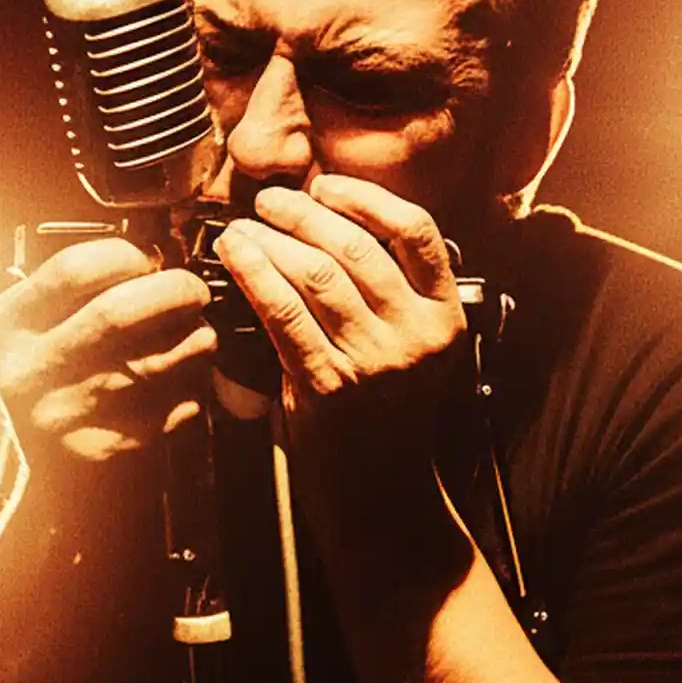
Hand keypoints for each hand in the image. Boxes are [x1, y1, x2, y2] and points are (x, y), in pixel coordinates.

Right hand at [0, 237, 216, 470]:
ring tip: (201, 335)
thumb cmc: (65, 391)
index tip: (154, 262)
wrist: (65, 489)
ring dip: (195, 339)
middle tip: (195, 292)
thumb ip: (84, 293)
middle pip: (118, 311)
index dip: (131, 256)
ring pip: (156, 358)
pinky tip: (191, 379)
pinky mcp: (107, 449)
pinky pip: (172, 400)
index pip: (75, 269)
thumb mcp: (46, 334)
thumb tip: (156, 256)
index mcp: (7, 326)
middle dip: (175, 291)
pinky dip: (196, 383)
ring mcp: (66, 415)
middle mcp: (27, 370)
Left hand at [214, 174, 473, 543]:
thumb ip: (389, 297)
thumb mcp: (414, 352)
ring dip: (271, 239)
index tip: (327, 185)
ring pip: (317, 272)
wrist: (384, 497)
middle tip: (269, 201)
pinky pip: (284, 312)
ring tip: (243, 228)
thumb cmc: (389, 419)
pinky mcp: (329, 385)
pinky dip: (255, 275)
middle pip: (357, 246)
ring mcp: (374, 360)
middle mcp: (415, 334)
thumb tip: (324, 229)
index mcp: (445, 317)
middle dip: (303, 212)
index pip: (417, 232)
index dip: (367, 198)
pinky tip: (237, 258)